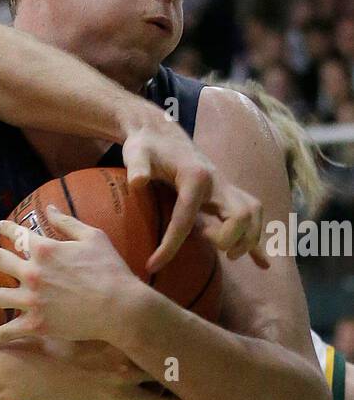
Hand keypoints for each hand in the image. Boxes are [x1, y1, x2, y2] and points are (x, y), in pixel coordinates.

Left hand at [0, 209, 146, 346]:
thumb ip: (67, 222)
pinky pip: (7, 333)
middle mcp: (32, 273)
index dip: (8, 228)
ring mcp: (31, 300)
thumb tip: (49, 207)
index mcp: (45, 249)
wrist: (119, 306)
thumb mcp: (93, 237)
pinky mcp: (36, 324)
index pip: (20, 235)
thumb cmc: (111, 270)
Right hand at [0, 336, 180, 399]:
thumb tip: (112, 306)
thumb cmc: (49, 344)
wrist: (28, 371)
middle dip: (179, 379)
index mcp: (120, 345)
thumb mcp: (78, 326)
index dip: (174, 346)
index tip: (187, 345)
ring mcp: (116, 394)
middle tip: (194, 377)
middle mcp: (124, 370)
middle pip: (163, 377)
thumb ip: (100, 320)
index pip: (157, 345)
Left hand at [121, 112, 266, 270]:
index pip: (186, 219)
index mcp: (196, 177)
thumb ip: (137, 167)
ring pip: (253, 215)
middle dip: (227, 238)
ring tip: (226, 254)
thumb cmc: (147, 147)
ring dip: (247, 239)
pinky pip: (252, 218)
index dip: (170, 246)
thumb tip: (137, 183)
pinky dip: (257, 241)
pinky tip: (262, 265)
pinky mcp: (229, 195)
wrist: (161, 134)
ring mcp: (227, 188)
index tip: (153, 265)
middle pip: (240, 215)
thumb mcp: (137, 154)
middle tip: (206, 241)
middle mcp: (218, 182)